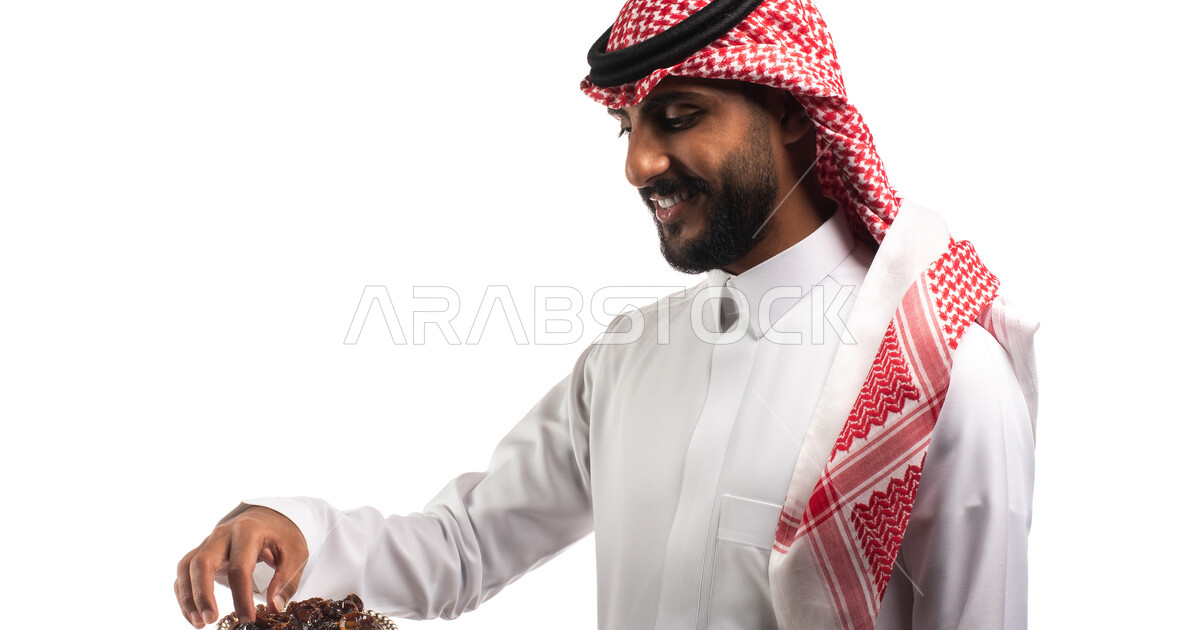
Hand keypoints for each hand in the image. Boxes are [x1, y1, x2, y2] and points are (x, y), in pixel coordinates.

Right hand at [175, 506, 307, 627]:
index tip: (247, 619)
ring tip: (199, 623)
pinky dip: (184, 594)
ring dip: (188, 596)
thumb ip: (287, 580)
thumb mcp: (296, 552)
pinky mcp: (202, 551)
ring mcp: (209, 541)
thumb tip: (274, 607)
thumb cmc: (282, 535)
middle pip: (202, 562)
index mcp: (249, 531)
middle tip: (211, 620)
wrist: (270, 516)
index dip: (241, 597)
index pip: (239, 567)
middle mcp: (223, 534)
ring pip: (187, 566)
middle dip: (202, 594)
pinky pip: (184, 572)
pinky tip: (193, 615)